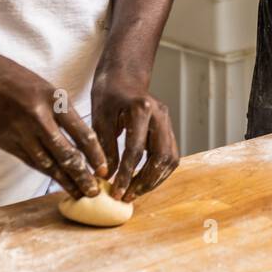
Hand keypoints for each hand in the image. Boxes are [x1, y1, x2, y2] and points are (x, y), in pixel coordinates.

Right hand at [0, 53, 106, 197]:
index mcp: (54, 100)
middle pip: (66, 154)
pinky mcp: (4, 141)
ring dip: (63, 180)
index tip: (104, 170)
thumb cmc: (15, 78)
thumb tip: (78, 138)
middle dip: (82, 176)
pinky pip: (29, 160)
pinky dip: (44, 171)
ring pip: (47, 163)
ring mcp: (20, 132)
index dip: (95, 155)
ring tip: (77, 193)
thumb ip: (61, 112)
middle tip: (93, 192)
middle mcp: (39, 118)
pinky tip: (54, 180)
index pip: (82, 133)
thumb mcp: (46, 88)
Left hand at [91, 49, 179, 202]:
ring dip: (155, 179)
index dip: (126, 175)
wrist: (123, 75)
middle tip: (128, 196)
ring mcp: (168, 121)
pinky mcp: (168, 128)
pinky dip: (159, 171)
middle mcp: (161, 115)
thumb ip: (105, 147)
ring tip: (135, 192)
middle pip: (161, 157)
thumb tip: (107, 176)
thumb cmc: (108, 93)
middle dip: (145, 181)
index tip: (116, 192)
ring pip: (170, 158)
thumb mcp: (100, 118)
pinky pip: (169, 155)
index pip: (136, 150)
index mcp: (142, 109)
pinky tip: (143, 181)